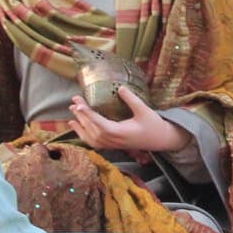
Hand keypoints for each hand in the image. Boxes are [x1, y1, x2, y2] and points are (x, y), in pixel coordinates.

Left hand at [70, 87, 188, 153]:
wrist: (160, 140)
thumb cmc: (154, 125)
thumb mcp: (144, 110)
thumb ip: (131, 99)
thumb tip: (119, 87)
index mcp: (121, 132)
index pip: (100, 124)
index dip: (88, 115)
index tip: (78, 105)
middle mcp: (114, 140)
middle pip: (92, 129)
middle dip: (81, 115)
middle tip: (74, 100)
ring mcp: (112, 144)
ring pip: (90, 138)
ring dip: (80, 125)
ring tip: (71, 112)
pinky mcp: (112, 145)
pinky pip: (94, 143)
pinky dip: (83, 135)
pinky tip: (77, 126)